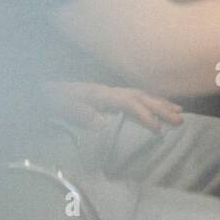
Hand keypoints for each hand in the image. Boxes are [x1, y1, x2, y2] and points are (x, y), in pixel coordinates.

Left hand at [42, 81, 183, 132]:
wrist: (40, 92)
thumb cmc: (52, 100)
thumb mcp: (62, 107)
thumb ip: (81, 114)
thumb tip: (103, 123)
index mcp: (100, 94)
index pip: (128, 102)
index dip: (144, 114)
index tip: (158, 129)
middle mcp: (109, 91)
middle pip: (140, 97)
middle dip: (161, 108)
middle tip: (180, 120)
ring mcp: (110, 93)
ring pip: (141, 96)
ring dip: (160, 104)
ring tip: (179, 112)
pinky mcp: (108, 98)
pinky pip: (135, 98)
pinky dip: (150, 102)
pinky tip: (158, 107)